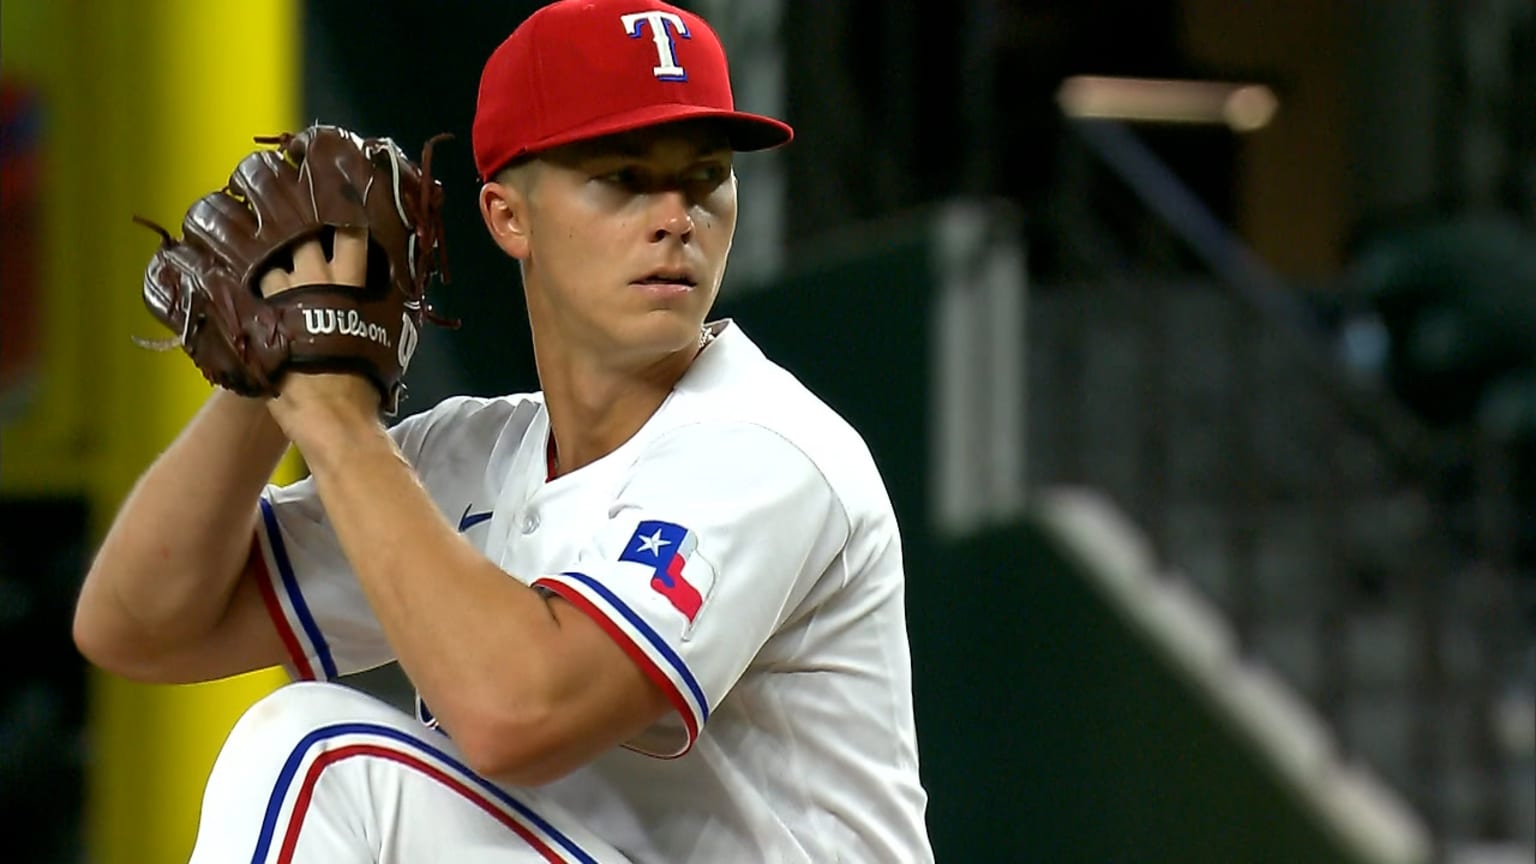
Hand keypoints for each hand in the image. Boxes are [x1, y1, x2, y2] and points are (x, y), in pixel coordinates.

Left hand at [264, 229, 383, 446]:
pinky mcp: (260, 321)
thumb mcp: (384, 342)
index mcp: (350, 286)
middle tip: (302, 245)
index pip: (349, 237)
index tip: (341, 212)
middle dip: (302, 242)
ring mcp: (283, 299)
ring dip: (275, 274)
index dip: (344, 221)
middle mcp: (315, 283)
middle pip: (302, 242)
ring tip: (278, 284)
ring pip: (272, 268)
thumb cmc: (363, 383)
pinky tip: (253, 304)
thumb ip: (378, 313)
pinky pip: (251, 297)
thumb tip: (382, 301)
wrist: (330, 413)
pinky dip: (255, 299)